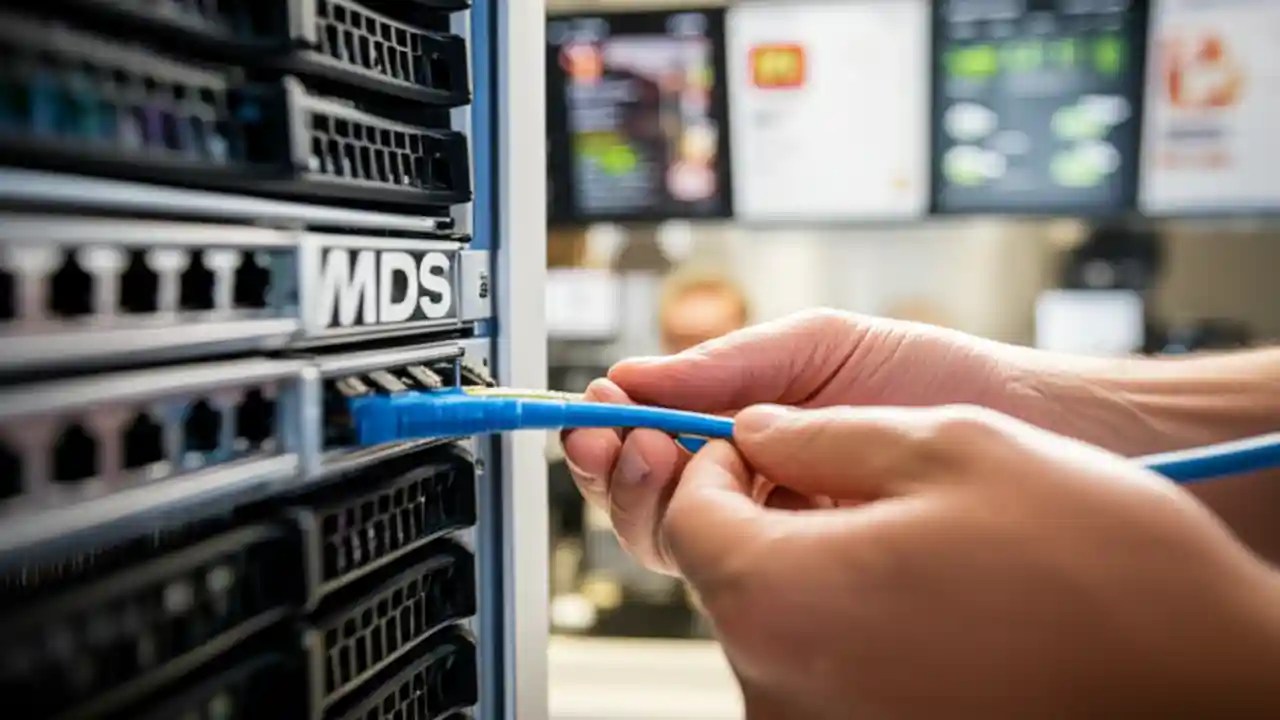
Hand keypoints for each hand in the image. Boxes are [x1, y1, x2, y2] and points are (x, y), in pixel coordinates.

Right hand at [563, 310, 1060, 573]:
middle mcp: (756, 486)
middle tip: (614, 436)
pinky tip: (712, 491)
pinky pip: (743, 564)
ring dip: (648, 496)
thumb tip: (635, 372)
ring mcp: (783, 530)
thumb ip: (729, 364)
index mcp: (747, 430)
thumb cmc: (931, 376)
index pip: (658, 441)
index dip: (616, 428)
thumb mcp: (819, 346)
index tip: (599, 407)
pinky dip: (709, 531)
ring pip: (682, 537)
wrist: (1025, 423)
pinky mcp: (816, 567)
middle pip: (653, 496)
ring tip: (654, 452)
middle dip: (616, 465)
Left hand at [664, 405, 1279, 718]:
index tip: (758, 439)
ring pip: (776, 626)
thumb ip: (813, 433)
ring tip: (898, 534)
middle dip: (755, 514)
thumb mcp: (946, 444)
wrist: (1207, 674)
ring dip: (808, 569)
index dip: (713, 462)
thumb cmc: (1089, 558)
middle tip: (824, 475)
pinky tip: (921, 593)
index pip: (683, 517)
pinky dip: (847, 625)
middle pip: (725, 578)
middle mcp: (780, 685)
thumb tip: (750, 432)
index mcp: (778, 596)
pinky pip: (824, 674)